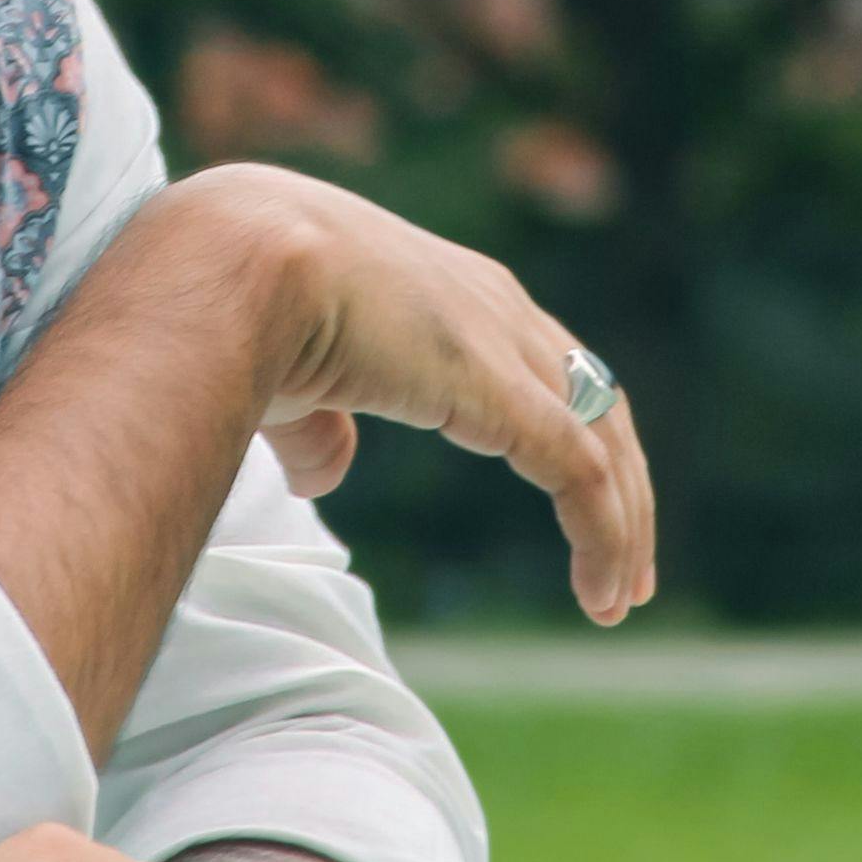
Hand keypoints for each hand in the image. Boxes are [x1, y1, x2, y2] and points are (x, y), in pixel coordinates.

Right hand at [186, 167, 655, 625]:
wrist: (234, 262)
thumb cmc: (239, 304)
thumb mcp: (293, 370)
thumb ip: (321, 421)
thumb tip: (324, 473)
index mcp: (454, 293)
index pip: (547, 370)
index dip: (574, 444)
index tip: (587, 515)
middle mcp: (498, 307)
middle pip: (595, 403)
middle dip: (621, 489)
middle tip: (627, 571)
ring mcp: (507, 342)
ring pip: (602, 444)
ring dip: (621, 526)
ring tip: (618, 600)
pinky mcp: (504, 391)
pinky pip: (580, 472)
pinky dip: (603, 536)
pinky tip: (600, 593)